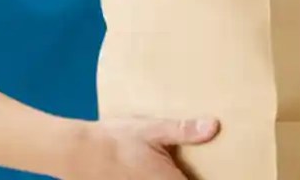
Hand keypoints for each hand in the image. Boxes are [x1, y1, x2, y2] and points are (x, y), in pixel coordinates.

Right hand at [60, 116, 219, 179]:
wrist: (77, 152)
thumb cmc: (116, 140)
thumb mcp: (152, 129)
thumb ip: (184, 130)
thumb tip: (213, 126)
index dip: (204, 179)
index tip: (222, 172)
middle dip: (189, 177)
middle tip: (195, 168)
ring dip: (174, 177)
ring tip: (175, 167)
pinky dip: (158, 177)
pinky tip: (153, 168)